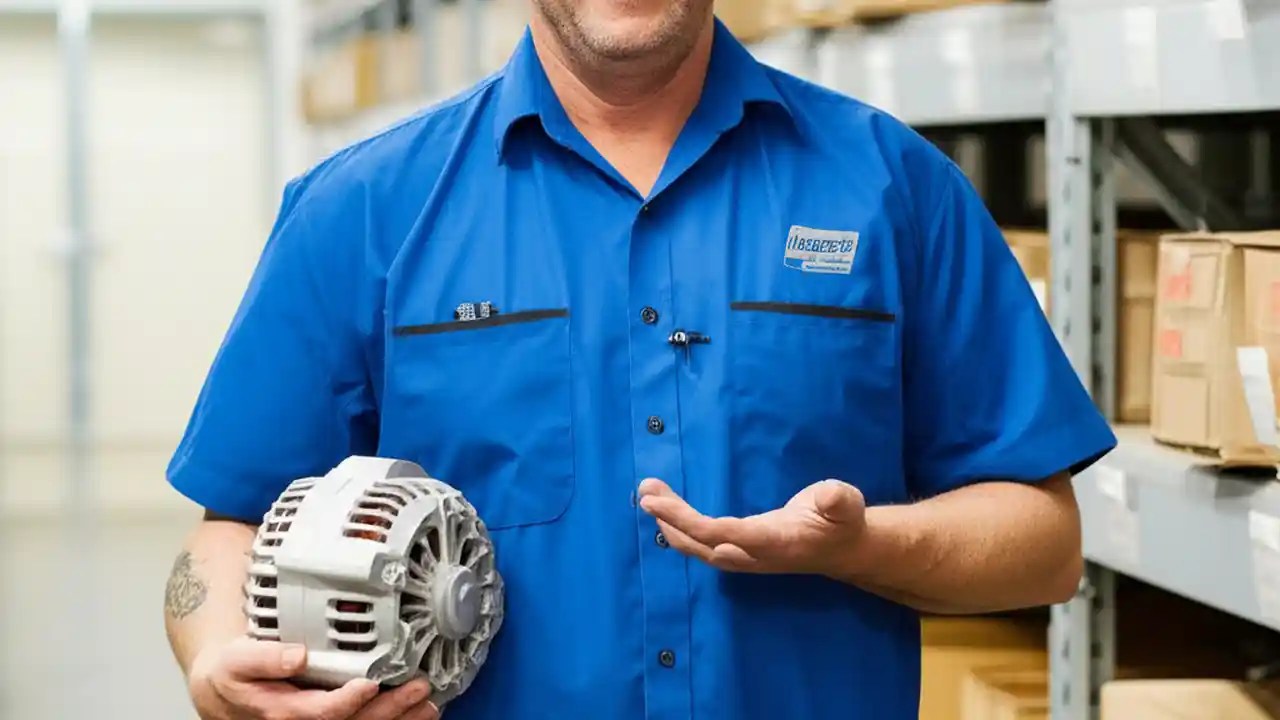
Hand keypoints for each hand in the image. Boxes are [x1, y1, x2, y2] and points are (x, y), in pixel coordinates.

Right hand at [188, 637, 438, 719]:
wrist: (225, 691)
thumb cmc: (233, 675)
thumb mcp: (236, 661)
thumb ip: (264, 659)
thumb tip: (297, 656)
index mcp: (284, 713)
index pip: (322, 713)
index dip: (348, 701)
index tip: (369, 683)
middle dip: (390, 709)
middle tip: (419, 687)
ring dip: (400, 719)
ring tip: (429, 703)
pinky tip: (420, 713)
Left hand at [637, 477, 867, 576]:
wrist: (843, 550)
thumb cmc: (842, 521)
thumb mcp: (847, 505)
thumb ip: (839, 500)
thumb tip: (829, 495)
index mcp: (774, 541)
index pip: (723, 533)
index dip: (689, 520)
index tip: (659, 503)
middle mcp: (753, 555)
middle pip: (702, 543)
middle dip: (671, 519)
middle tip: (645, 492)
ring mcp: (745, 557)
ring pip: (698, 548)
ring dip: (671, 525)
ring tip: (648, 498)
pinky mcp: (741, 552)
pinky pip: (703, 546)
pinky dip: (680, 530)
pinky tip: (665, 514)